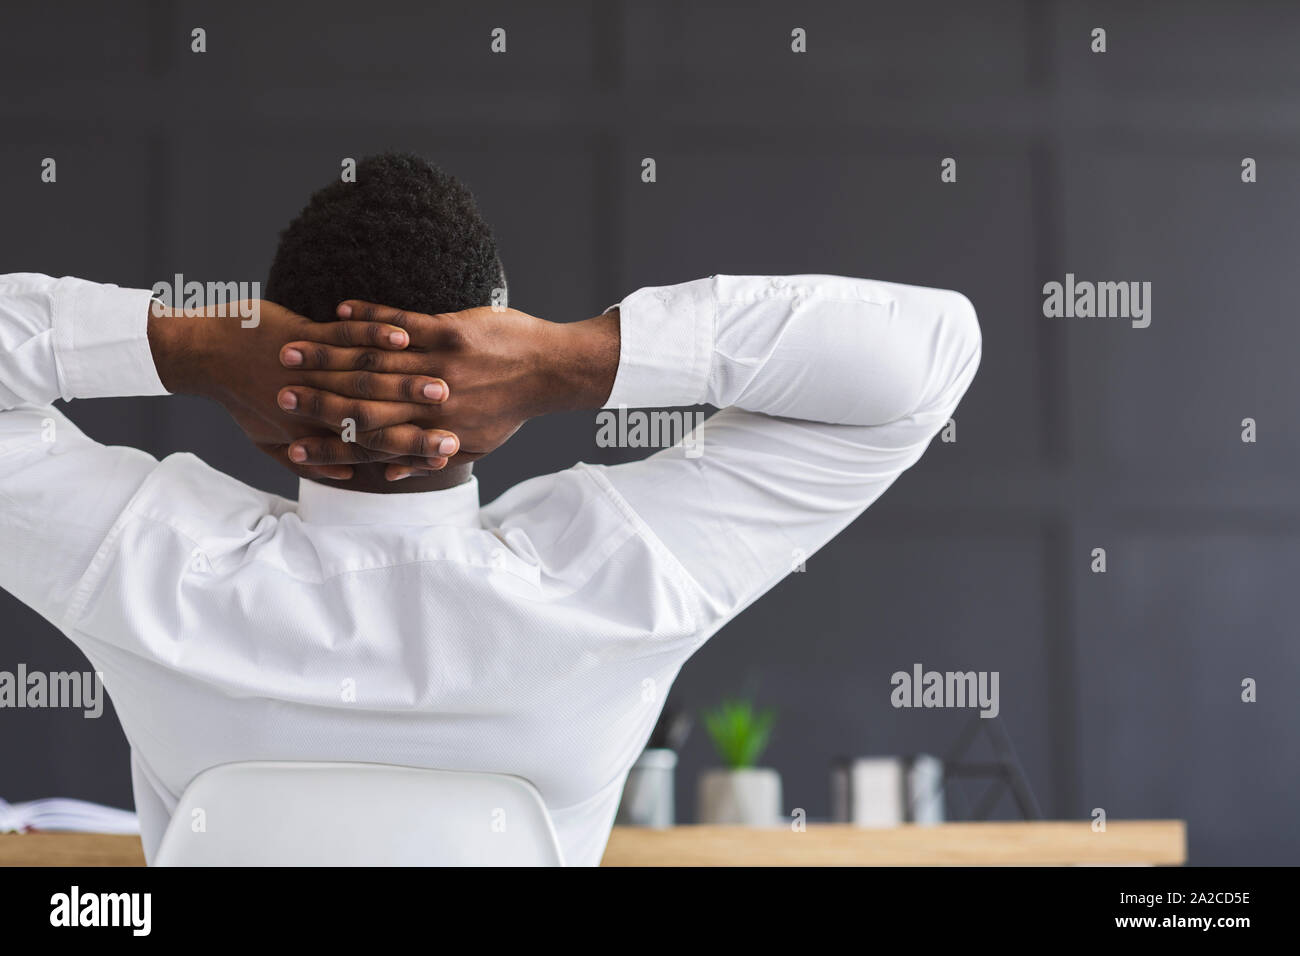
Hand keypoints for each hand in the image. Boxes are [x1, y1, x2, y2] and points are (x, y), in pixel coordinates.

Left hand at [147, 299, 461, 479]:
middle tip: (460, 421)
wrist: (202, 356)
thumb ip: (312, 460)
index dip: (413, 452)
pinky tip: (403, 336)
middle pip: (377, 416)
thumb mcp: (268, 440)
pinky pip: (344, 335)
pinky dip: (375, 334)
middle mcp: (311, 407)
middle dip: (422, 417)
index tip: (449, 453)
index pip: (371, 448)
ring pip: (366, 375)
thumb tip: (351, 477)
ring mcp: (307, 370)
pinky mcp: (300, 336)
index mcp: (311, 434)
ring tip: (443, 378)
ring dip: (407, 377)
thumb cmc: (239, 398)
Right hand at [275, 301, 618, 479]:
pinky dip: (369, 317)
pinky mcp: (451, 330)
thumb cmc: (509, 411)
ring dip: (329, 355)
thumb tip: (388, 477)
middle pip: (363, 403)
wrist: (550, 371)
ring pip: (374, 361)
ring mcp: (441, 363)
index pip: (371, 443)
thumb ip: (427, 458)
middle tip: (278, 395)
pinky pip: (402, 321)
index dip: (331, 447)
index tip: (294, 447)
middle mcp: (433, 402)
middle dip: (316, 400)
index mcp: (434, 432)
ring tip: (292, 351)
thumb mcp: (474, 447)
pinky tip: (339, 310)